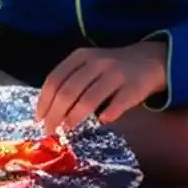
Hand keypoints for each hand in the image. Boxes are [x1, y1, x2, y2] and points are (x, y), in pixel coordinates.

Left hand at [35, 41, 167, 134]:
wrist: (148, 61)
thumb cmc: (109, 69)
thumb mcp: (87, 65)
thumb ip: (69, 81)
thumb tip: (47, 112)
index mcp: (81, 56)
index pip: (54, 80)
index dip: (44, 102)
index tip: (39, 119)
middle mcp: (97, 63)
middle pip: (68, 92)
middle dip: (55, 115)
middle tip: (50, 131)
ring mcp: (116, 74)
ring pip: (89, 99)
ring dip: (74, 118)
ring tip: (67, 129)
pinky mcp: (134, 87)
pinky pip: (116, 105)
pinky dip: (106, 115)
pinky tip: (101, 122)